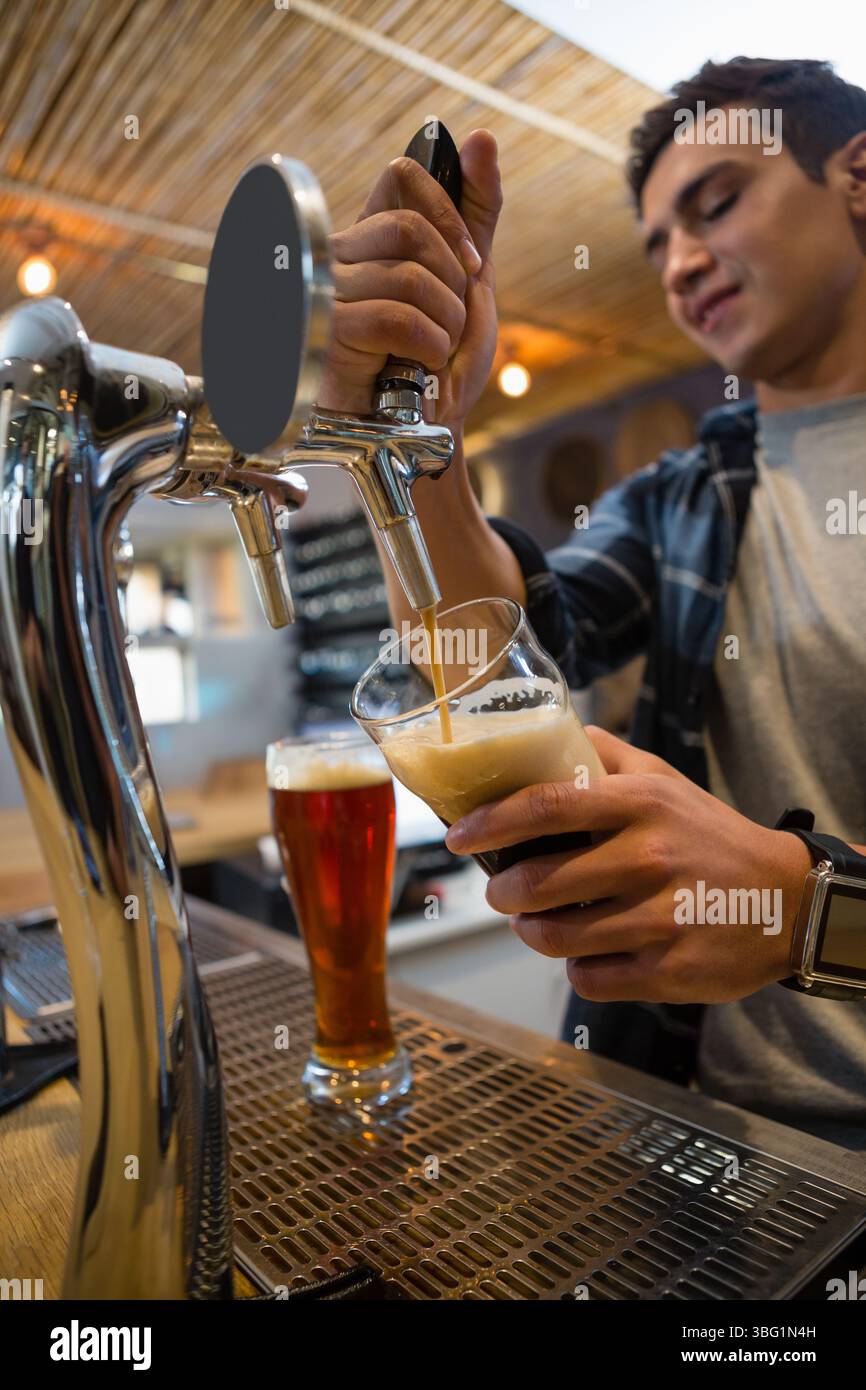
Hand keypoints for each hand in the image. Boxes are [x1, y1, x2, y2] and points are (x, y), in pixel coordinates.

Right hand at [317, 129, 501, 426]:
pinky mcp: (329, 333)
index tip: (471, 265)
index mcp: (371, 238)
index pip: (403, 176)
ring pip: (412, 277)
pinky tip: (417, 367)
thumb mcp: (471, 282)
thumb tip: (481, 139)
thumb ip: (476, 213)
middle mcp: (341, 257)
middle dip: (454, 281)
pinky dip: (429, 347)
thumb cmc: (438, 363)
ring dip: (446, 325)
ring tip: (433, 353)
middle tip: (451, 321)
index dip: (449, 214)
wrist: (422, 431)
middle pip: (412, 228)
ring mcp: (329, 293)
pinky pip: (399, 317)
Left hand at [444, 726, 812, 1004]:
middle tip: (500, 890)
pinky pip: (591, 978)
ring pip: (557, 938)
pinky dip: (576, 967)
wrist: (786, 900)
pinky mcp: (669, 971)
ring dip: (531, 932)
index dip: (491, 823)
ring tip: (532, 922)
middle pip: (540, 883)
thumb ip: (603, 754)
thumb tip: (544, 732)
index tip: (457, 835)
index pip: (546, 806)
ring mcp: (661, 919)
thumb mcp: (663, 779)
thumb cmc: (708, 835)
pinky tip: (585, 951)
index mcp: (641, 805)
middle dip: (502, 892)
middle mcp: (650, 859)